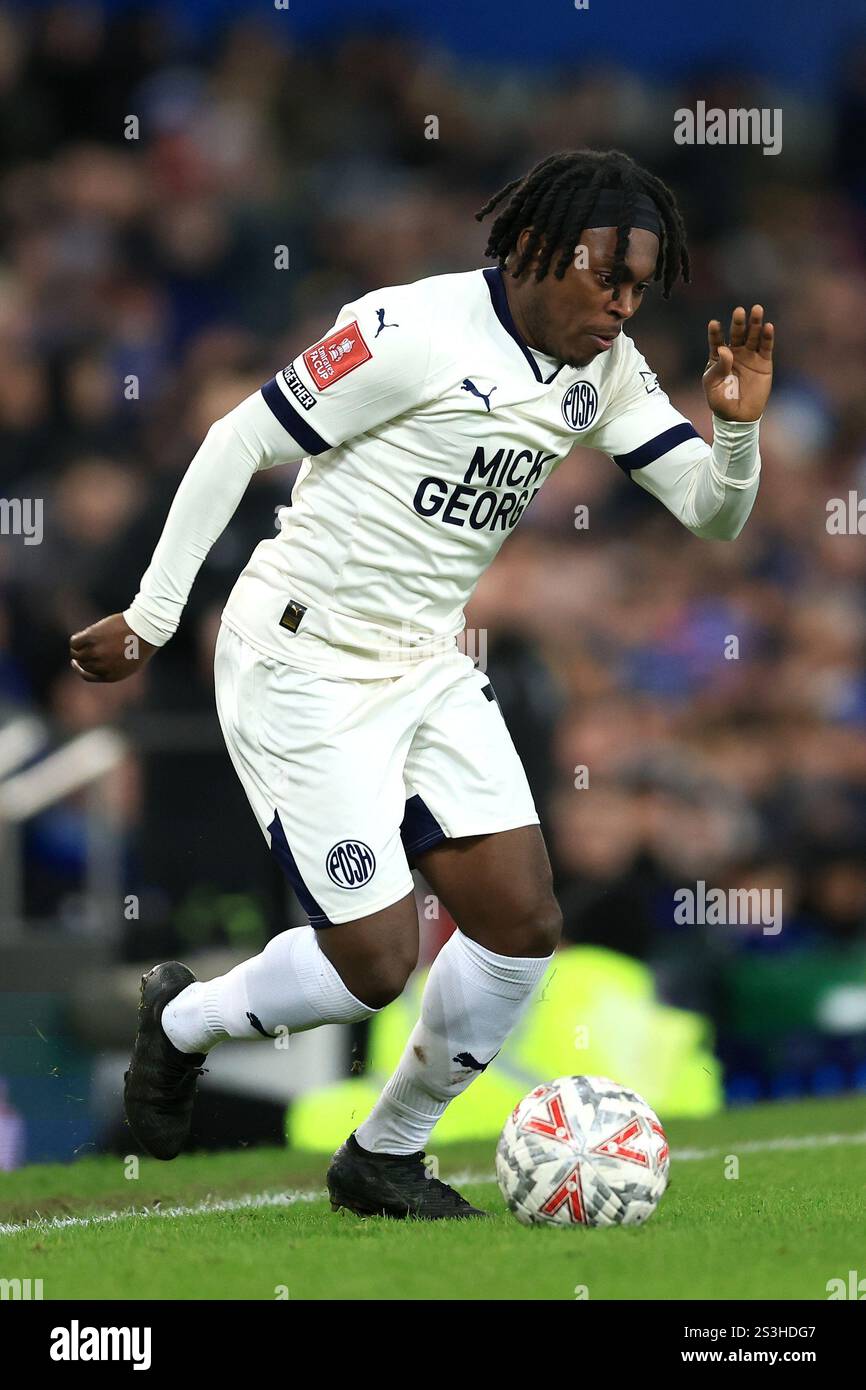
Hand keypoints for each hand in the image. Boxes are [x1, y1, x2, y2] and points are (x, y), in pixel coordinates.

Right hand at [70, 614, 157, 682]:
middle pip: (82, 663)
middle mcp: (101, 667)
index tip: (76, 662)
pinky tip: (83, 634)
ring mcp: (95, 652)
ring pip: (76, 653)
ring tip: (84, 640)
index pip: (87, 676)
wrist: (145, 630)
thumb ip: (113, 668)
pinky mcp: (91, 638)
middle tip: (82, 647)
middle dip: (81, 656)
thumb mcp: (130, 664)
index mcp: (111, 676)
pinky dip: (76, 639)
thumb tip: (96, 664)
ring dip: (77, 648)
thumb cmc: (140, 644)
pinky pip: (75, 642)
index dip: (80, 669)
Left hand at [703, 305, 773, 421]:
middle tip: (738, 311)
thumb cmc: (721, 402)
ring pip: (753, 336)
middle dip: (738, 323)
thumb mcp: (713, 386)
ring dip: (755, 323)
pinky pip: (766, 347)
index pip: (716, 341)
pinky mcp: (764, 362)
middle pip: (737, 334)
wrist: (739, 417)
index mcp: (718, 357)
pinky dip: (768, 337)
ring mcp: (750, 356)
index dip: (715, 333)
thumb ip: (718, 367)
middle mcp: (735, 353)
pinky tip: (768, 326)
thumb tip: (724, 349)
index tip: (714, 324)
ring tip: (756, 309)